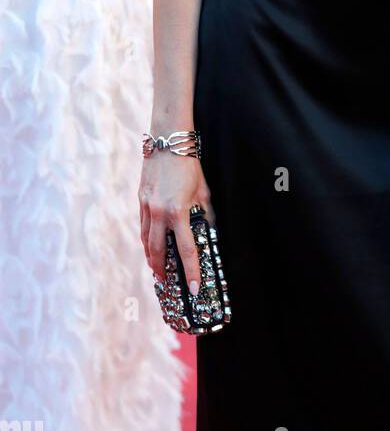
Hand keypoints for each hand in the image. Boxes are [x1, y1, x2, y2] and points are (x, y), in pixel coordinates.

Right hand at [139, 149, 214, 293]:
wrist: (167, 142)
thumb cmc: (189, 165)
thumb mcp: (202, 190)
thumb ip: (203, 211)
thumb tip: (207, 227)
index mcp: (178, 211)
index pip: (185, 249)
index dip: (191, 270)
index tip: (193, 287)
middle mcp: (159, 212)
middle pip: (158, 250)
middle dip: (162, 269)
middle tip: (166, 282)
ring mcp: (147, 207)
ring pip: (146, 240)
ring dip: (150, 257)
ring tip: (156, 270)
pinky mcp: (141, 200)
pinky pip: (142, 226)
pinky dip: (146, 239)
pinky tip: (149, 246)